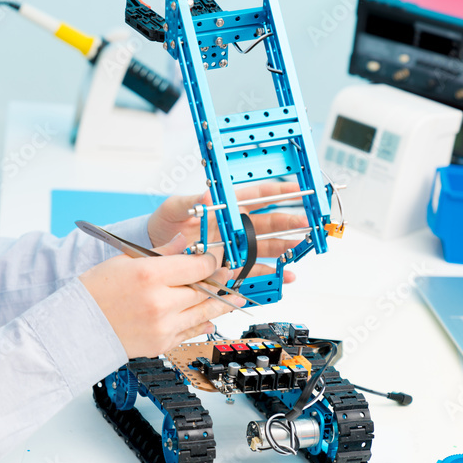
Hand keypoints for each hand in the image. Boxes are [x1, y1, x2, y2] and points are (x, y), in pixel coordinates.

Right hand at [80, 234, 243, 358]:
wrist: (77, 326)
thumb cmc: (95, 291)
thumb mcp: (125, 260)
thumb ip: (160, 252)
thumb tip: (184, 241)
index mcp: (150, 275)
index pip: (198, 266)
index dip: (211, 261)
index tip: (214, 258)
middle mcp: (160, 302)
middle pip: (205, 289)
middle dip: (219, 281)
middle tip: (229, 276)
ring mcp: (163, 326)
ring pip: (204, 313)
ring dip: (220, 305)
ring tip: (233, 299)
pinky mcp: (161, 343)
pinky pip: (191, 332)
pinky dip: (202, 324)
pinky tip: (210, 318)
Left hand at [146, 182, 308, 283]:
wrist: (156, 246)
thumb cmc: (166, 221)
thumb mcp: (175, 207)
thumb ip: (189, 201)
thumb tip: (205, 195)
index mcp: (227, 205)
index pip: (258, 195)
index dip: (279, 191)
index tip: (299, 189)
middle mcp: (236, 225)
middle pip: (269, 221)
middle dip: (289, 221)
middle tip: (307, 222)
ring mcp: (236, 245)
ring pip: (267, 244)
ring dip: (285, 246)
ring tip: (301, 247)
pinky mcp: (231, 264)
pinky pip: (254, 268)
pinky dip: (271, 272)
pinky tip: (285, 273)